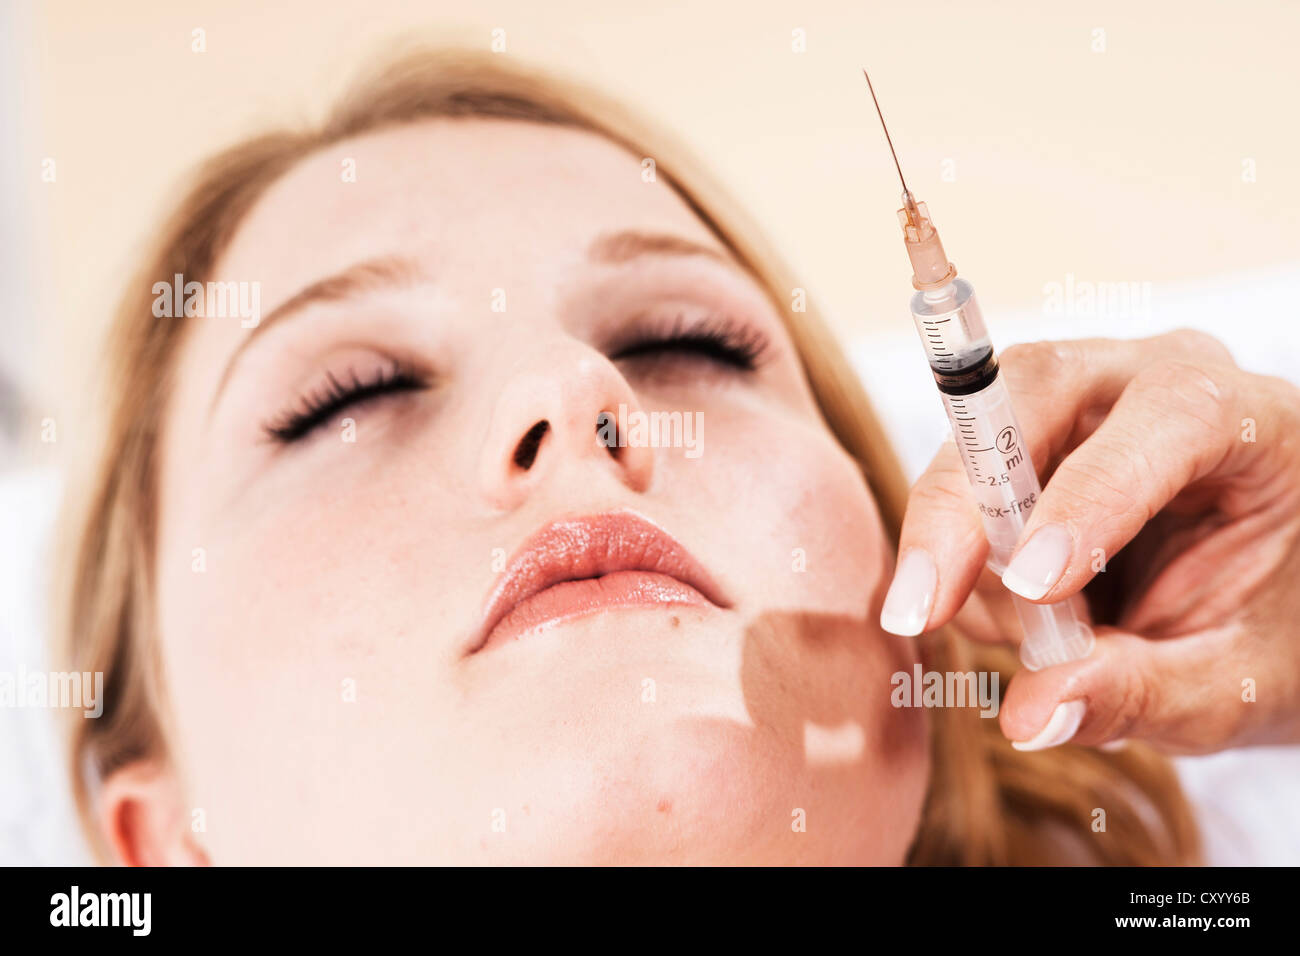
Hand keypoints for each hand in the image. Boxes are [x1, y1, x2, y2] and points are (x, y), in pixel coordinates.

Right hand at [881, 329, 1299, 753]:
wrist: (1260, 609)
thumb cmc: (1276, 637)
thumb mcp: (1235, 688)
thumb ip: (1143, 693)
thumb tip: (1028, 714)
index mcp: (1253, 422)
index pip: (1174, 415)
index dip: (1096, 492)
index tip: (1035, 585)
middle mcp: (1156, 382)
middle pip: (1037, 390)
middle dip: (966, 504)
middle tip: (922, 607)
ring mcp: (1081, 399)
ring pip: (978, 435)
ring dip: (968, 552)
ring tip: (1024, 639)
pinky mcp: (1021, 439)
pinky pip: (959, 484)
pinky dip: (960, 563)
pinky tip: (1012, 618)